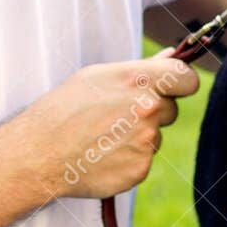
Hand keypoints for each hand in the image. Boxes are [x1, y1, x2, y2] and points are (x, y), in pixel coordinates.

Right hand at [20, 49, 199, 198]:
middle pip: (171, 109)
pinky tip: (102, 156)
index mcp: (137, 80)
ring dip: (138, 137)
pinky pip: (143, 160)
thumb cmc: (63, 109)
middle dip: (153, 112)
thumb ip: (139, 70)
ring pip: (155, 136)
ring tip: (102, 138)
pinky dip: (128, 159)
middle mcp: (147, 109)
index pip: (187, 79)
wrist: (39, 153)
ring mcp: (146, 141)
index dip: (181, 83)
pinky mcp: (141, 168)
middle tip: (117, 116)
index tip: (173, 88)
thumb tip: (171, 58)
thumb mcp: (96, 77)